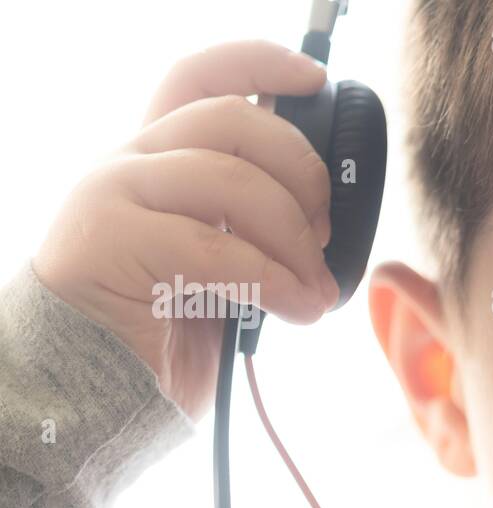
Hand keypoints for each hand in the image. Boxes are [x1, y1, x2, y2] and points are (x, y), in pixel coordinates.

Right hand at [32, 39, 339, 421]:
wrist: (98, 387)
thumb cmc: (168, 326)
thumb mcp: (224, 258)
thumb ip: (254, 221)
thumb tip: (325, 215)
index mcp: (159, 156)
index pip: (201, 79)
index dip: (259, 65)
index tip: (315, 81)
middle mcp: (131, 161)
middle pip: (232, 120)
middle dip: (301, 172)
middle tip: (325, 232)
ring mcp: (113, 194)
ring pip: (231, 181)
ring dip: (295, 240)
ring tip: (315, 290)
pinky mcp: (109, 242)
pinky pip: (216, 249)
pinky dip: (275, 281)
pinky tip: (299, 309)